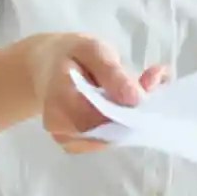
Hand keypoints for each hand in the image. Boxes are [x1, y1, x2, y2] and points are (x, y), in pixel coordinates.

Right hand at [32, 34, 168, 152]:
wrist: (46, 67)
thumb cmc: (70, 54)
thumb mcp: (92, 50)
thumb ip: (113, 72)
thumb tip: (136, 99)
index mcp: (59, 99)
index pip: (101, 118)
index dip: (130, 106)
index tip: (151, 83)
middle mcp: (59, 127)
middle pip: (108, 131)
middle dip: (135, 109)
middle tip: (151, 81)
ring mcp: (67, 140)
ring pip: (111, 137)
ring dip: (131, 116)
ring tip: (137, 87)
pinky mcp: (76, 145)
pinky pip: (106, 140)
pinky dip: (121, 123)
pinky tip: (123, 103)